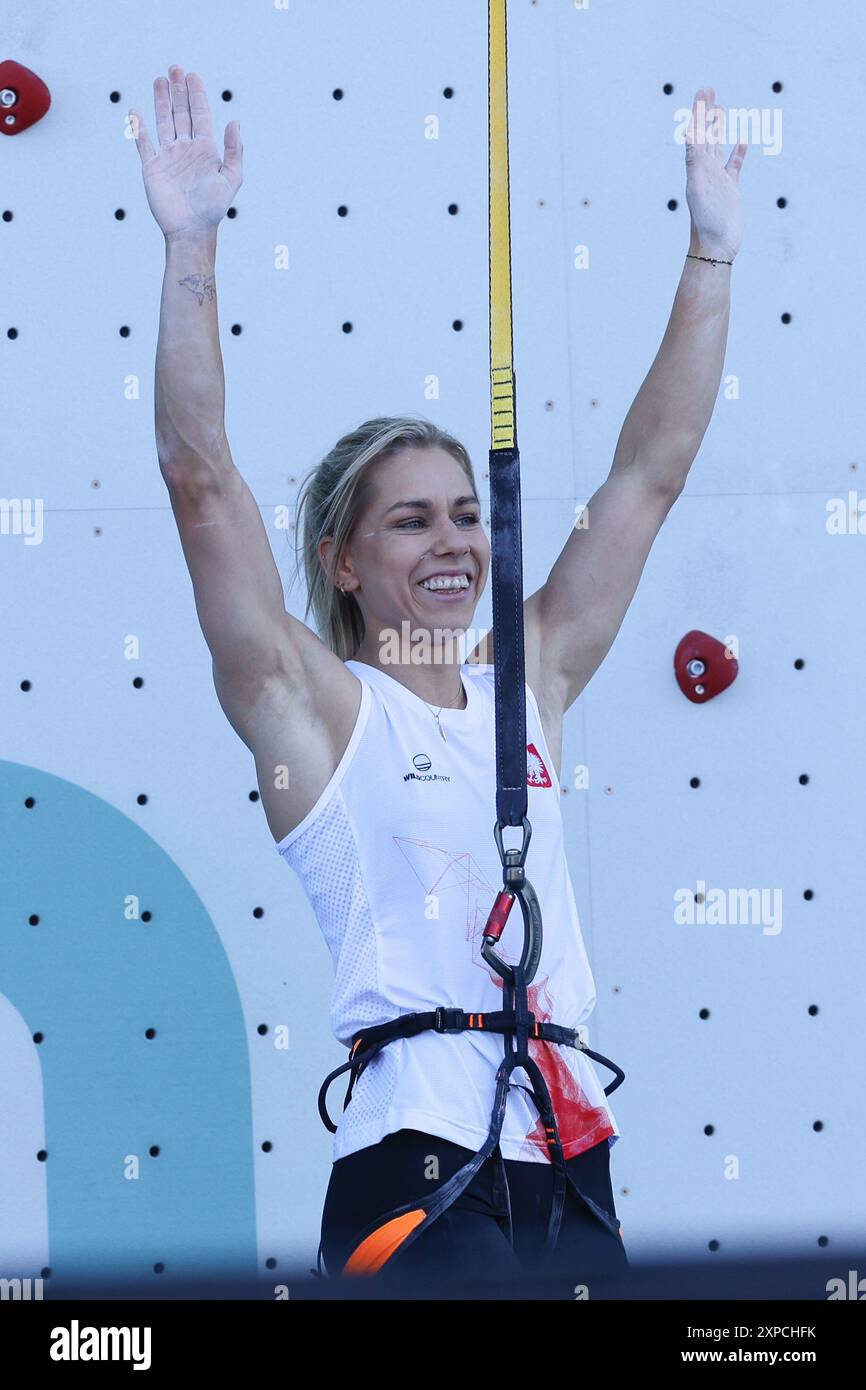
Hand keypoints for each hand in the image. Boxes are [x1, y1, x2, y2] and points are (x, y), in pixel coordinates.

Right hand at [129, 65, 241, 238]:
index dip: (197, 95)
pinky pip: (144, 144)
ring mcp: (169, 157)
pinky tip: (136, 112)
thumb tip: (235, 121)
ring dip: (161, 102)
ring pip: (164, 122)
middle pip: (181, 113)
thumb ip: (234, 151)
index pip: (201, 115)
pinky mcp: (152, 168)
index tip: (192, 76)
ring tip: (159, 80)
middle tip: (175, 68)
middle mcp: (186, 150)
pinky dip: (139, 129)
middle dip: (178, 91)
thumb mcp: (232, 178)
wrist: (191, 230)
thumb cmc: (213, 209)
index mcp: (206, 150)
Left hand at [684, 87, 746, 262]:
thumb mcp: (699, 186)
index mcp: (695, 167)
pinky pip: (734, 166)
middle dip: (705, 112)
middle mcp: (704, 170)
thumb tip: (691, 135)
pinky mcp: (730, 189)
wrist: (715, 246)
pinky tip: (741, 142)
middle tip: (709, 89)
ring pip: (717, 147)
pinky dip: (737, 153)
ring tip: (720, 110)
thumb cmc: (706, 220)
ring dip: (717, 128)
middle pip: (704, 135)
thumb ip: (695, 161)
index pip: (696, 133)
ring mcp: (717, 179)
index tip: (704, 91)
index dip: (698, 112)